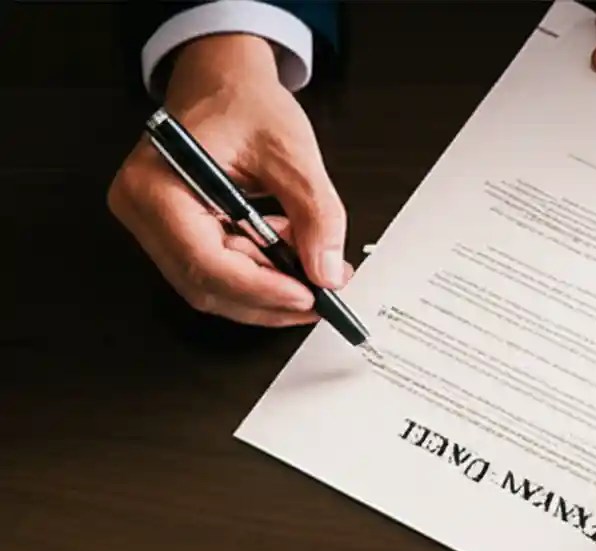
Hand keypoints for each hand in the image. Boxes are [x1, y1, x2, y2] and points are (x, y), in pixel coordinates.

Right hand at [108, 34, 349, 326]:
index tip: (307, 297)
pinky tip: (290, 254)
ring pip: (212, 285)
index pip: (204, 262)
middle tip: (321, 297)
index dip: (260, 289)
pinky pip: (216, 269)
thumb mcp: (291, 152)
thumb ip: (315, 213)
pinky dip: (258, 272)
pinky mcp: (174, 231)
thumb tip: (327, 270)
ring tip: (312, 268)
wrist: (223, 81)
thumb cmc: (242, 101)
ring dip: (267, 287)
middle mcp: (142, 211)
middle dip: (269, 297)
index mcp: (156, 186)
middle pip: (206, 284)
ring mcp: (154, 224)